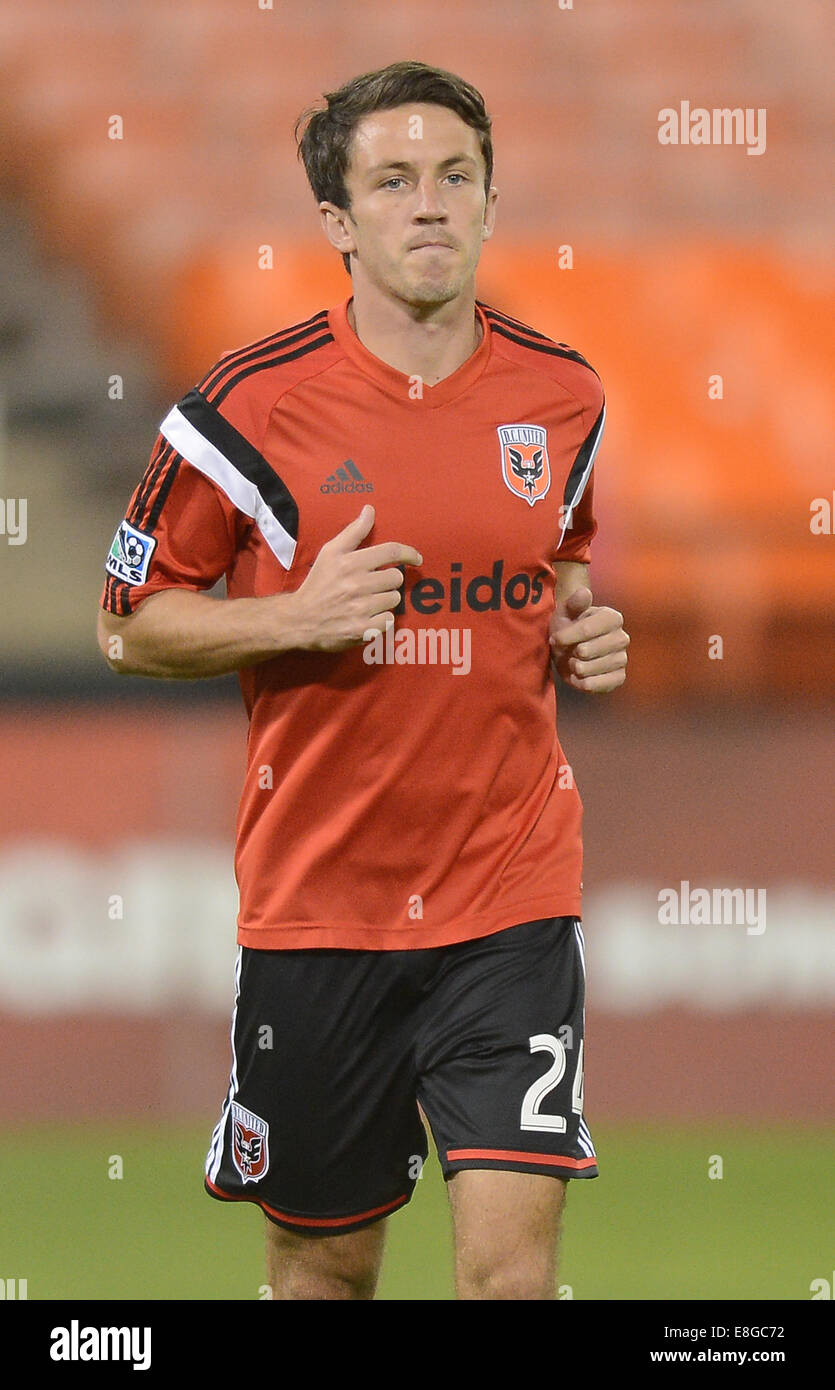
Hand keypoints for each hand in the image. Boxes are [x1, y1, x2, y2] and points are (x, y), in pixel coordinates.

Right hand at [289, 505, 422, 651]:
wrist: (300, 620)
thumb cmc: (318, 583)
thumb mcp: (330, 552)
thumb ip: (354, 531)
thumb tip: (370, 510)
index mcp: (350, 563)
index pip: (391, 552)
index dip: (409, 553)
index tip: (417, 559)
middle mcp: (357, 584)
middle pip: (396, 577)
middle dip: (388, 580)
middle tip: (372, 585)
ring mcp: (360, 608)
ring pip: (394, 599)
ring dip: (385, 600)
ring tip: (366, 601)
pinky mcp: (363, 629)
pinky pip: (389, 620)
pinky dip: (381, 619)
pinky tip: (366, 617)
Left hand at [549, 585, 628, 691]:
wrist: (569, 650)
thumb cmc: (568, 628)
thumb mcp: (565, 613)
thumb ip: (573, 603)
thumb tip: (584, 592)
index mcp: (611, 618)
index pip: (586, 629)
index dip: (566, 636)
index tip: (554, 639)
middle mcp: (621, 637)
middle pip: (588, 650)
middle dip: (571, 653)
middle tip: (569, 652)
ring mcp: (622, 658)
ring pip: (593, 668)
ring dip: (577, 668)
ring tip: (574, 664)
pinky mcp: (619, 677)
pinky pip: (603, 685)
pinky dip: (586, 684)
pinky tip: (579, 678)